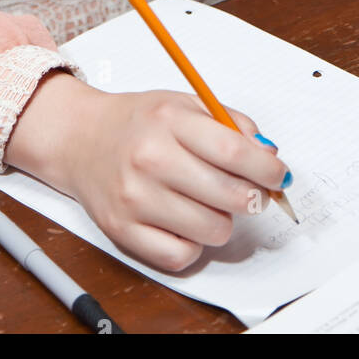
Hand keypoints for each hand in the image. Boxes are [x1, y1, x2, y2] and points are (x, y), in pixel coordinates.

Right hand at [5, 75, 290, 273]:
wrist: (80, 139)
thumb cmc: (136, 122)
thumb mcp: (184, 103)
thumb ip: (230, 123)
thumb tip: (268, 154)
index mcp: (169, 121)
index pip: (233, 152)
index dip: (266, 169)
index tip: (278, 176)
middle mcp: (150, 160)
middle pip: (227, 194)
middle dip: (252, 197)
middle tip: (251, 192)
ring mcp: (135, 198)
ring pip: (211, 230)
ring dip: (222, 219)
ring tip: (209, 202)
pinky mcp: (123, 231)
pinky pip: (181, 255)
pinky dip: (193, 244)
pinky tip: (186, 221)